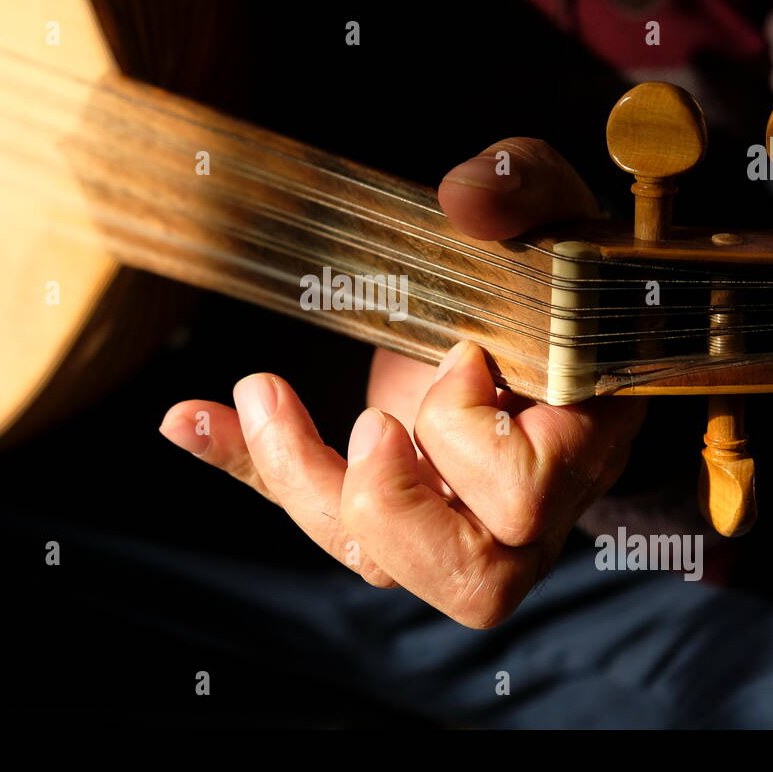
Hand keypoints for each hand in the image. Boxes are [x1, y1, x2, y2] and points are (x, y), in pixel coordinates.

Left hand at [160, 138, 645, 626]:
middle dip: (392, 508)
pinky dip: (246, 466)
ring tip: (259, 395)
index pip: (528, 497)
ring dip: (302, 484)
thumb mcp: (552, 206)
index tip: (459, 354)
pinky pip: (314, 507)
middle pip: (470, 580)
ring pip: (380, 561)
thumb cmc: (556, 258)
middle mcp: (526, 504)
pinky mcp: (387, 492)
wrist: (542, 295)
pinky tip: (190, 418)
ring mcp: (453, 511)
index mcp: (582, 442)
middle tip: (369, 423)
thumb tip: (466, 197)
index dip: (474, 438)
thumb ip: (524, 191)